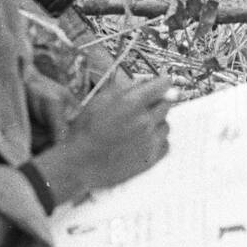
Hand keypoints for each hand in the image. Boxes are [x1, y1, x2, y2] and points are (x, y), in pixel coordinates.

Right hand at [33, 78, 175, 200]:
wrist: (80, 164)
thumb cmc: (86, 132)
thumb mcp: (99, 101)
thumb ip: (123, 88)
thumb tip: (143, 82)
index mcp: (132, 103)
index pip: (162, 86)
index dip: (163, 82)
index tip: (164, 82)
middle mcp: (144, 121)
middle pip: (166, 104)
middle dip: (157, 102)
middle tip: (144, 108)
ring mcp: (150, 141)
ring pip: (166, 124)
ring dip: (157, 123)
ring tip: (139, 127)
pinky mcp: (151, 158)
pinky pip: (165, 143)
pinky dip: (158, 141)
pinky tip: (143, 141)